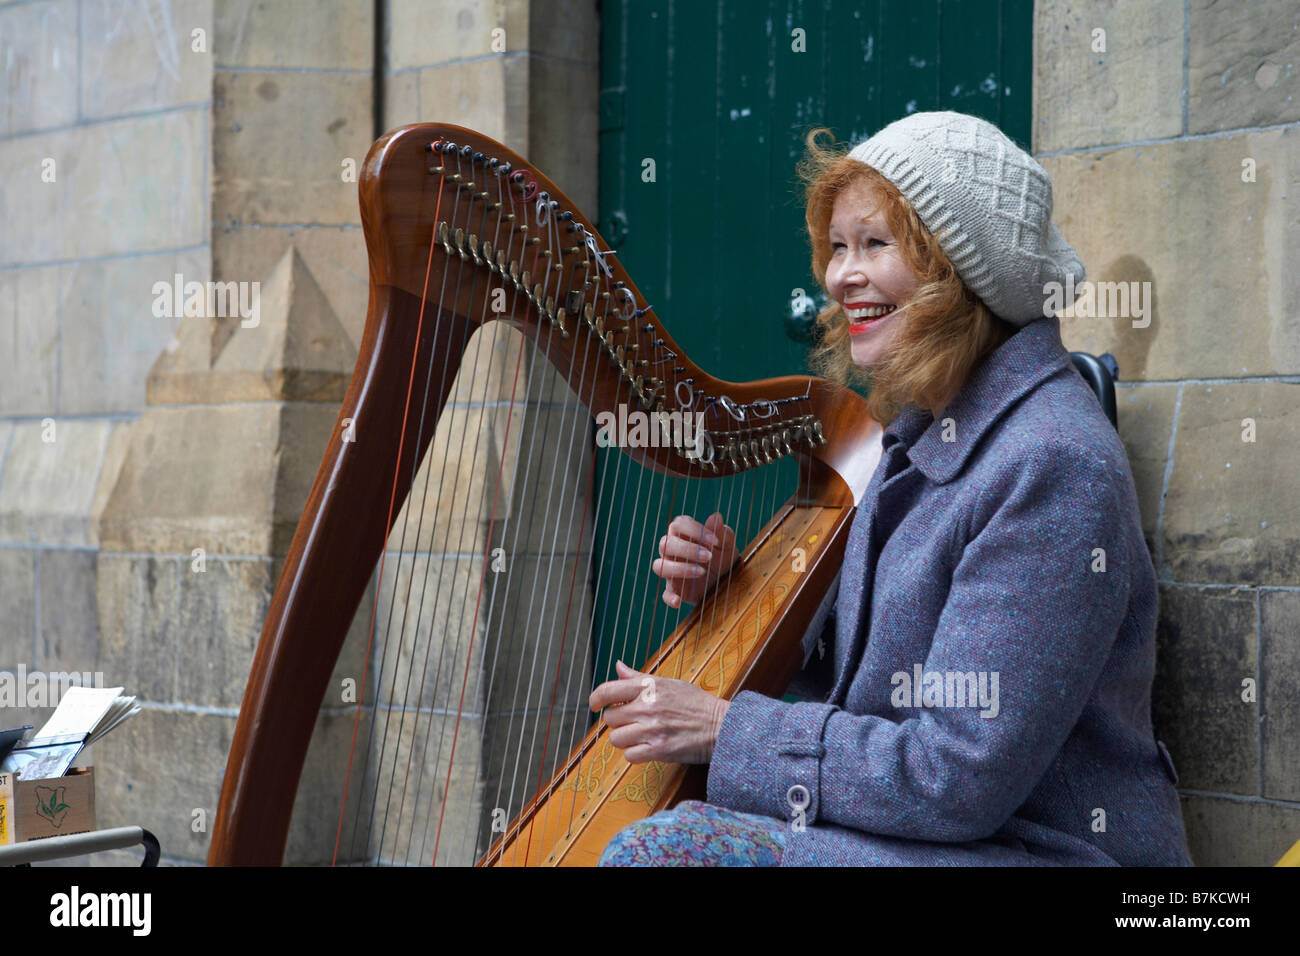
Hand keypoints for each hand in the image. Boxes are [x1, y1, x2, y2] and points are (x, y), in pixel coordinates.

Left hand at [588, 660, 730, 764]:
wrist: (721, 726)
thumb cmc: (696, 703)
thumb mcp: (669, 683)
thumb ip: (639, 677)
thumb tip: (617, 666)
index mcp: (649, 686)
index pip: (608, 690)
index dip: (596, 698)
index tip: (594, 704)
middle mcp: (648, 706)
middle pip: (610, 718)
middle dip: (618, 722)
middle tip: (633, 722)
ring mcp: (652, 729)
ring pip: (616, 739)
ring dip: (625, 739)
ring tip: (641, 735)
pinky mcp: (659, 750)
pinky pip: (629, 755)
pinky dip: (635, 754)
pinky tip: (648, 747)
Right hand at [651, 512, 739, 607]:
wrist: (727, 580)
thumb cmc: (723, 556)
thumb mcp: (727, 544)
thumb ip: (721, 532)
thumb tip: (716, 517)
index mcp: (682, 534)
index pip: (678, 524)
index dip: (695, 531)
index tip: (716, 541)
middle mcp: (672, 550)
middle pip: (666, 544)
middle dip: (687, 549)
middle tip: (710, 556)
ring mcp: (671, 571)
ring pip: (660, 566)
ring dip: (679, 569)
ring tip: (701, 572)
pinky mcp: (675, 590)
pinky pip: (665, 594)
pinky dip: (669, 597)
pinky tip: (678, 601)